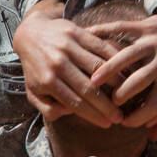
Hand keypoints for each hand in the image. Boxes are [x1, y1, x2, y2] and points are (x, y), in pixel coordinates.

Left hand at [12, 0, 126, 127]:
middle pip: (88, 88)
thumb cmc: (35, 68)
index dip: (93, 115)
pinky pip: (100, 47)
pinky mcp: (77, 32)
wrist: (30, 34)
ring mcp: (68, 46)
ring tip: (126, 94)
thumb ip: (48, 108)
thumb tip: (69, 111)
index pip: (74, 102)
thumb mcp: (33, 92)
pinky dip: (114, 59)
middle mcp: (57, 63)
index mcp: (47, 80)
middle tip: (119, 117)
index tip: (107, 124)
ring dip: (114, 83)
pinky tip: (124, 70)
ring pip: (98, 67)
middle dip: (106, 106)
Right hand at [89, 5, 156, 128]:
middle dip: (122, 93)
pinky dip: (103, 31)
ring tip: (93, 80)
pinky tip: (87, 37)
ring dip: (109, 68)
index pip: (154, 105)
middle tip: (108, 101)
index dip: (138, 119)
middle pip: (140, 80)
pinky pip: (122, 28)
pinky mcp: (144, 26)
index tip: (123, 122)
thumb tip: (152, 135)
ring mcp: (153, 42)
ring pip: (129, 55)